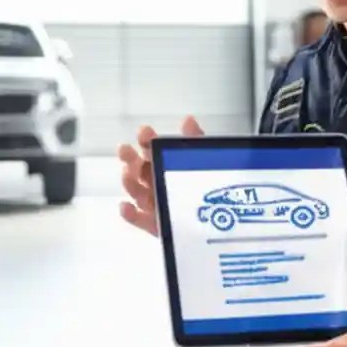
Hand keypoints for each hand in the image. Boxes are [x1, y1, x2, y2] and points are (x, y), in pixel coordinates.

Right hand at [117, 116, 203, 235]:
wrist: (221, 220)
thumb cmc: (206, 187)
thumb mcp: (203, 161)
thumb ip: (195, 141)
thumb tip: (188, 120)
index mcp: (165, 165)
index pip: (152, 150)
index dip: (147, 140)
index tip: (144, 132)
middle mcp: (157, 184)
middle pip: (140, 171)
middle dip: (131, 159)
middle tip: (125, 150)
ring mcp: (155, 206)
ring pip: (138, 193)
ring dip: (130, 183)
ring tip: (127, 173)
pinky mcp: (157, 227)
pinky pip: (140, 221)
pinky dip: (130, 215)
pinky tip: (125, 207)